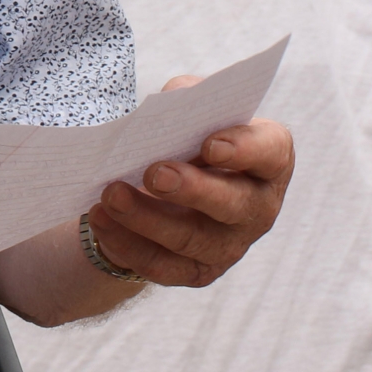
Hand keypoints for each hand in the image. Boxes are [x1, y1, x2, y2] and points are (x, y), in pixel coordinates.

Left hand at [87, 75, 294, 288]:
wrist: (171, 185)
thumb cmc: (188, 137)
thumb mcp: (191, 111)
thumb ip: (185, 100)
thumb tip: (163, 110)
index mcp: (268, 160)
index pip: (270, 153)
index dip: (245, 149)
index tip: (210, 144)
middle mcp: (257, 207)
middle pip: (233, 204)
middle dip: (192, 189)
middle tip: (155, 173)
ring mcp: (229, 245)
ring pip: (190, 238)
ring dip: (146, 218)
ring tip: (111, 194)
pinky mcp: (195, 271)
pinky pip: (161, 265)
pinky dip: (126, 243)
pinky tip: (102, 219)